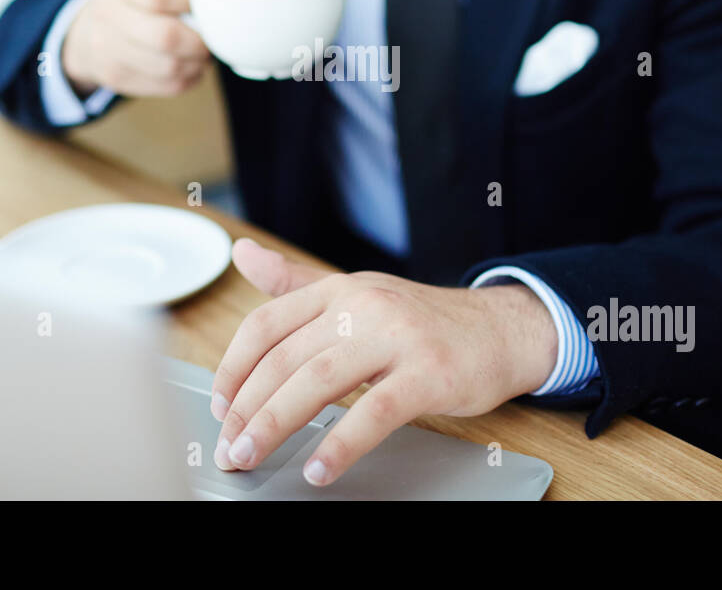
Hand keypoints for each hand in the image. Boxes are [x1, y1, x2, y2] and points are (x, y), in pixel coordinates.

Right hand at [61, 0, 210, 97]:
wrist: (89, 31)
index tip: (201, 1)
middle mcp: (107, 15)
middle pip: (165, 37)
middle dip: (199, 40)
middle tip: (209, 36)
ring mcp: (108, 51)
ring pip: (169, 67)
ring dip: (197, 62)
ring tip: (201, 51)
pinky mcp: (118, 79)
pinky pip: (167, 86)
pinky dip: (189, 78)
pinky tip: (189, 65)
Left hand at [210, 238, 556, 486]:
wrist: (502, 330)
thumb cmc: (421, 321)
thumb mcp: (355, 293)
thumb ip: (295, 282)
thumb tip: (241, 252)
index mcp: (339, 289)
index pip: (266, 324)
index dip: (232, 367)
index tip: (219, 405)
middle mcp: (363, 305)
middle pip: (284, 358)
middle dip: (246, 409)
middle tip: (228, 447)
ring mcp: (397, 337)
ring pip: (318, 382)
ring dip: (275, 425)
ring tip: (252, 456)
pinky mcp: (429, 373)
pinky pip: (374, 412)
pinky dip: (340, 445)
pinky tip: (319, 469)